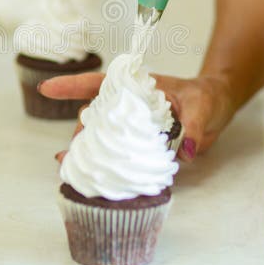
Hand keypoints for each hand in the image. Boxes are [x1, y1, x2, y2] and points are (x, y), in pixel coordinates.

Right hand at [40, 72, 236, 162]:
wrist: (217, 105)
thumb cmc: (206, 96)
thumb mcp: (203, 106)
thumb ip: (195, 127)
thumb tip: (188, 151)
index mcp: (138, 88)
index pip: (101, 84)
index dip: (72, 86)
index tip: (46, 89)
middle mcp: (130, 106)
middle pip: (96, 117)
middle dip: (79, 133)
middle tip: (68, 152)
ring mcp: (134, 126)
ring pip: (104, 137)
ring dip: (89, 152)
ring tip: (74, 169)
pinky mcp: (143, 144)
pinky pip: (122, 156)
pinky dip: (109, 167)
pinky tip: (96, 180)